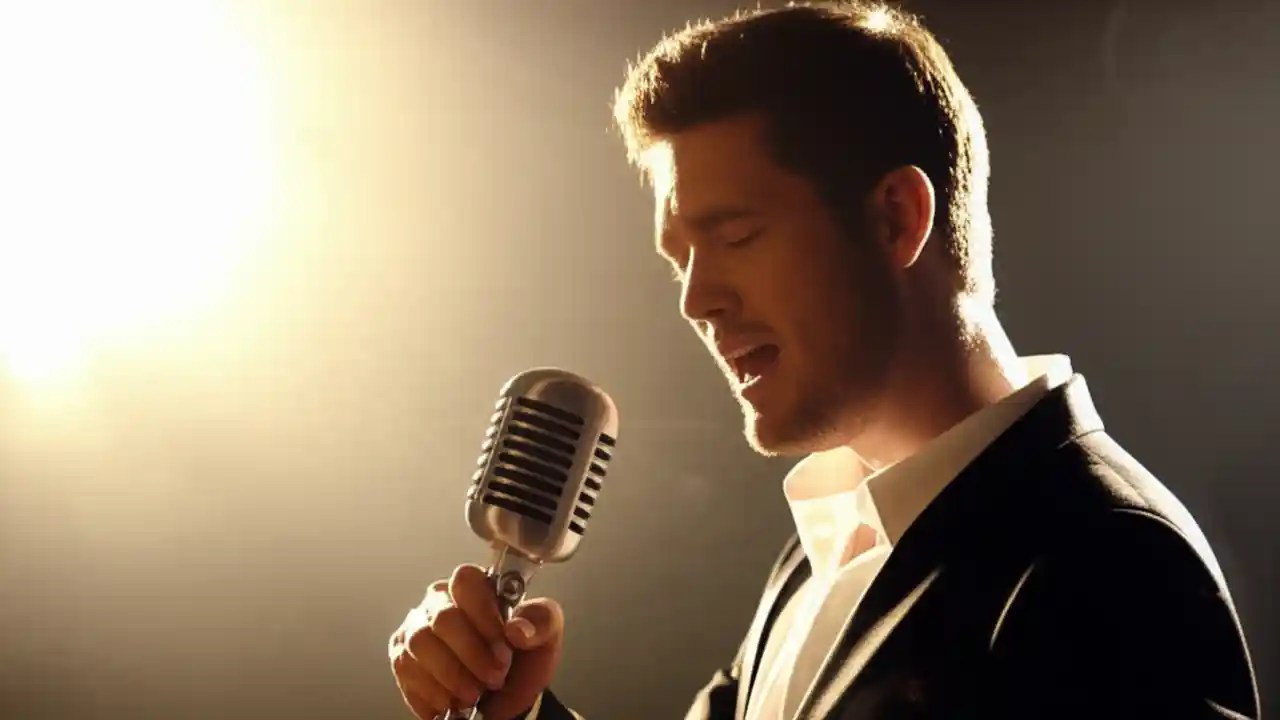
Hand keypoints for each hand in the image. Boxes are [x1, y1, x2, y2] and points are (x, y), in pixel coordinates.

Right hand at [389, 564, 565, 719]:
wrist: (505, 697)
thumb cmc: (522, 659)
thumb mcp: (545, 637)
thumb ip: (542, 622)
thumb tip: (518, 628)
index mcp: (475, 587)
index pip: (466, 582)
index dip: (484, 615)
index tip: (505, 647)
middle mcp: (439, 601)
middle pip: (443, 618)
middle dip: (472, 655)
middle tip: (495, 678)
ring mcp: (416, 628)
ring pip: (421, 645)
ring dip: (452, 676)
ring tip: (474, 694)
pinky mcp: (401, 657)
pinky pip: (406, 670)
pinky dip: (432, 692)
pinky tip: (451, 701)